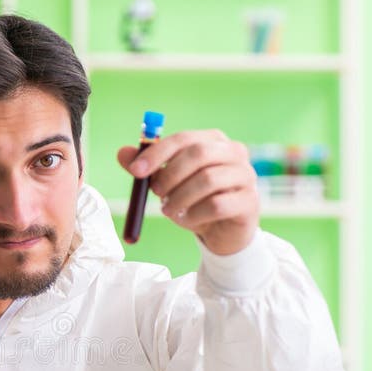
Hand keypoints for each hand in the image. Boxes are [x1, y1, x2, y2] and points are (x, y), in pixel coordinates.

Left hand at [117, 129, 259, 254]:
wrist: (221, 232)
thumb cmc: (194, 201)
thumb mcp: (167, 184)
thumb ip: (147, 168)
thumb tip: (122, 153)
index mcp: (213, 141)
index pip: (184, 138)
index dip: (157, 153)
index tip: (135, 171)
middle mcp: (234, 152)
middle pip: (199, 153)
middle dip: (170, 174)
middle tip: (155, 193)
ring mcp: (246, 175)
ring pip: (208, 180)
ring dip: (181, 197)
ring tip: (169, 210)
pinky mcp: (249, 201)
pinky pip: (218, 205)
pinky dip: (196, 214)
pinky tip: (189, 220)